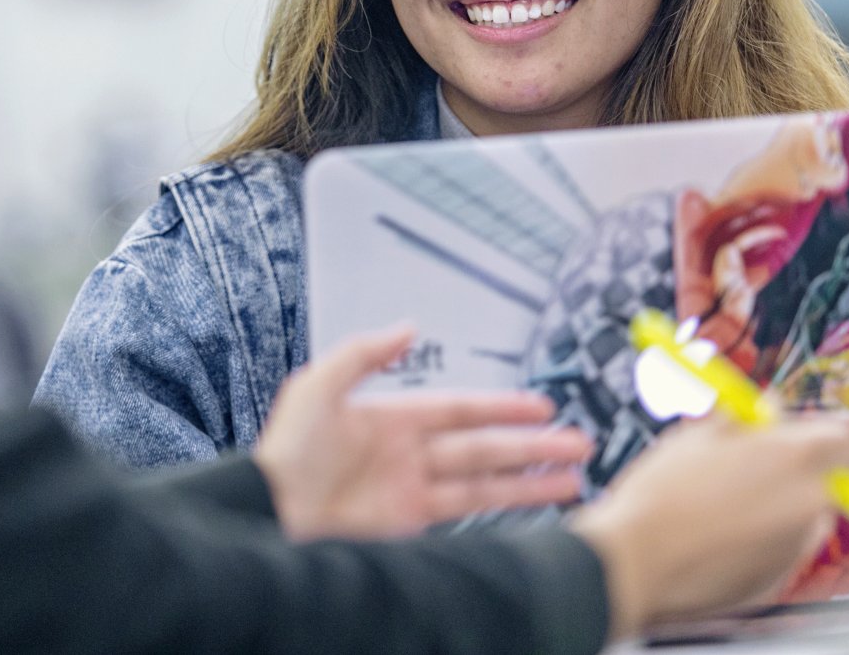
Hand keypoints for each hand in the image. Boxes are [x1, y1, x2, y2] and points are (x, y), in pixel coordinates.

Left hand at [253, 325, 590, 541]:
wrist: (270, 511)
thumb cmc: (285, 452)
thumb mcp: (319, 384)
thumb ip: (364, 353)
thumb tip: (407, 327)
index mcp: (391, 418)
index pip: (461, 410)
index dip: (502, 407)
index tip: (541, 407)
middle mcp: (408, 453)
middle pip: (485, 446)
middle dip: (533, 445)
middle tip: (578, 442)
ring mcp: (412, 489)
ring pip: (486, 479)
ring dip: (531, 478)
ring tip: (574, 476)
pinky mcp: (410, 521)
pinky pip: (468, 510)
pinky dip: (504, 506)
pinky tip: (533, 503)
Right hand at [569, 414, 848, 638]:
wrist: (635, 560)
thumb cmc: (662, 493)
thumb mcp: (698, 435)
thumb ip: (747, 422)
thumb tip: (769, 408)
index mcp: (793, 458)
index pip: (844, 438)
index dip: (818, 432)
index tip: (792, 432)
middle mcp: (809, 503)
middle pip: (824, 479)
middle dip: (794, 470)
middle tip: (748, 465)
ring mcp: (798, 547)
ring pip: (804, 517)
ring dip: (778, 506)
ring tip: (723, 505)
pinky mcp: (779, 580)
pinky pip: (782, 550)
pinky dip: (761, 540)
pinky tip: (717, 535)